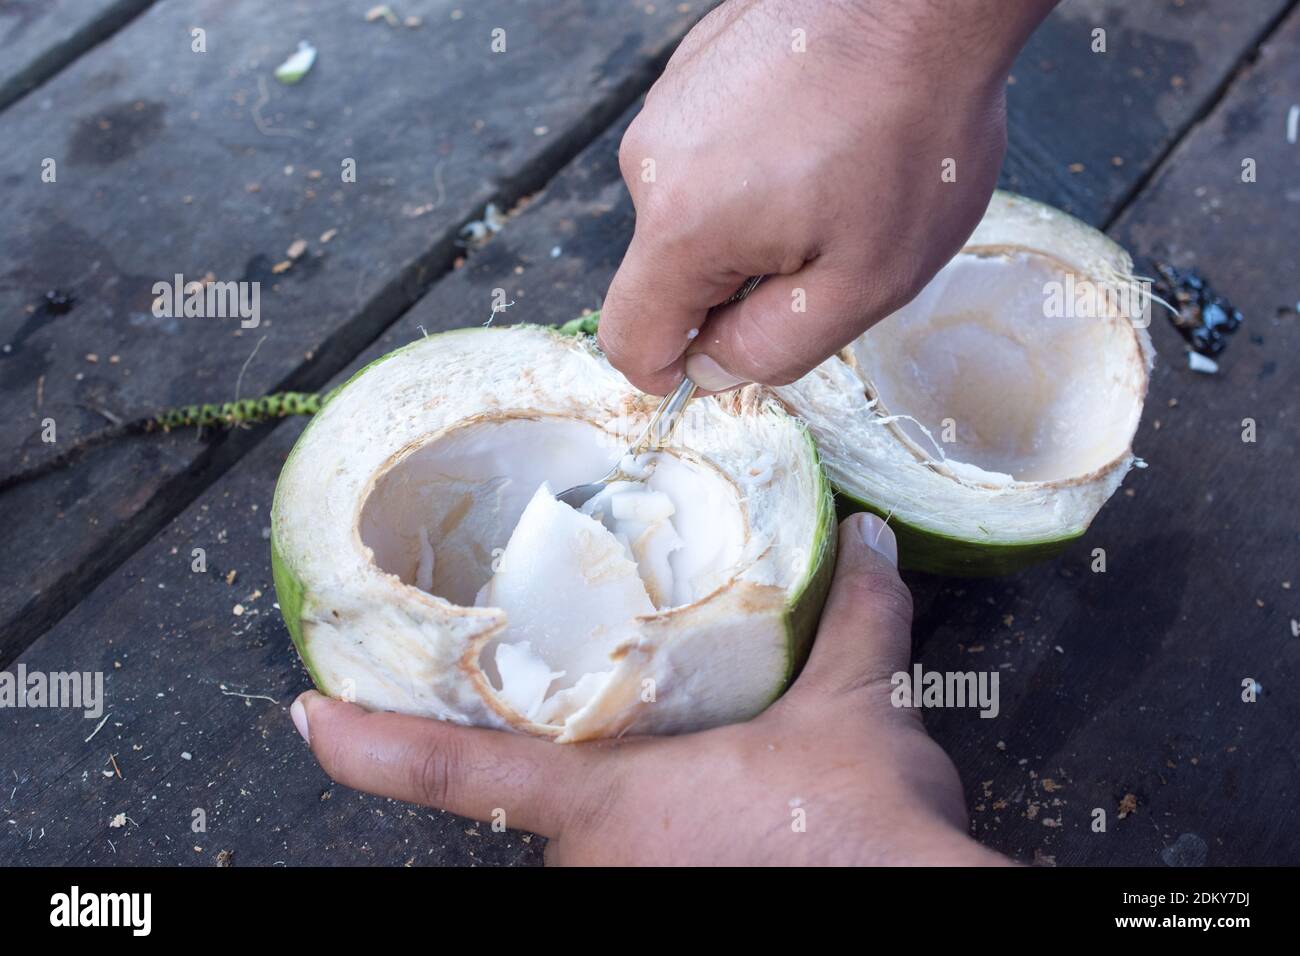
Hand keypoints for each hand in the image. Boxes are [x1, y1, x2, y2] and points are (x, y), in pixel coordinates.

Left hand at [291, 514, 1008, 865]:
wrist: (914, 910)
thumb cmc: (863, 832)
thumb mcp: (857, 710)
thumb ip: (851, 618)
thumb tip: (863, 540)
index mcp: (606, 798)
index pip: (451, 770)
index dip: (368, 743)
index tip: (309, 714)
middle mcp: (593, 861)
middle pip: (543, 789)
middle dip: (584, 750)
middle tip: (646, 720)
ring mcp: (620, 898)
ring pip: (592, 834)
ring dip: (631, 799)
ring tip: (707, 776)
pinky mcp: (654, 910)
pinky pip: (633, 867)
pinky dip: (661, 840)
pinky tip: (722, 824)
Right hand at [598, 0, 1055, 394]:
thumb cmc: (911, 132)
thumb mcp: (864, 282)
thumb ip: (776, 347)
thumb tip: (714, 369)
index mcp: (683, 227)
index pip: (629, 338)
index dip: (671, 371)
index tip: (725, 358)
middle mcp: (653, 161)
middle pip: (668, 273)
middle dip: (736, 286)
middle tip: (827, 246)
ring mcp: (670, 104)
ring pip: (692, 210)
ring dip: (750, 220)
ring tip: (832, 177)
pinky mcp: (695, 68)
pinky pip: (707, 151)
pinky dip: (753, 164)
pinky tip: (818, 131)